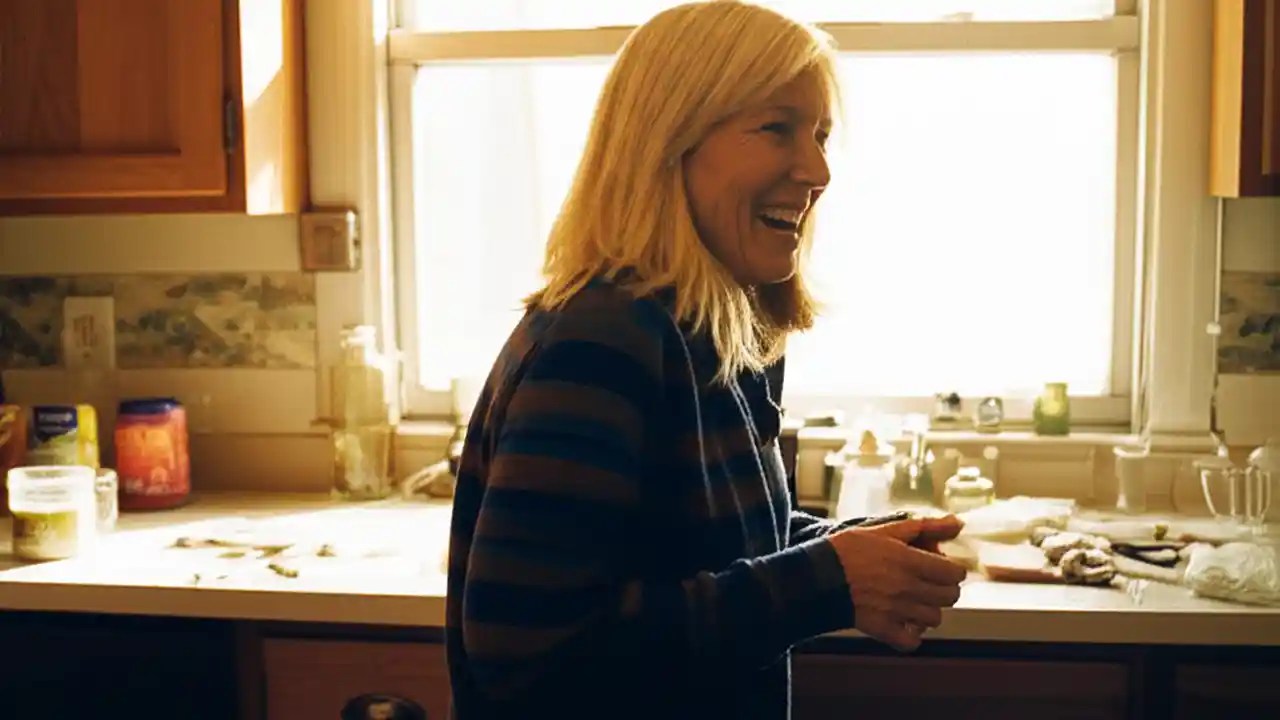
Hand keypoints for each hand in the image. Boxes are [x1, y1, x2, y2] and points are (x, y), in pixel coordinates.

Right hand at [827, 517, 967, 652]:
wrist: (816, 576)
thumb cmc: (847, 549)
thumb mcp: (884, 530)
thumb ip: (924, 527)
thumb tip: (957, 523)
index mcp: (909, 561)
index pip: (954, 573)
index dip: (952, 569)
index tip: (941, 567)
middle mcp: (907, 588)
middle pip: (950, 596)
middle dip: (944, 588)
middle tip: (928, 582)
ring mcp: (896, 611)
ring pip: (935, 619)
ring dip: (929, 610)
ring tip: (913, 600)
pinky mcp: (882, 629)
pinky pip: (911, 642)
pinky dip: (911, 635)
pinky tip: (903, 622)